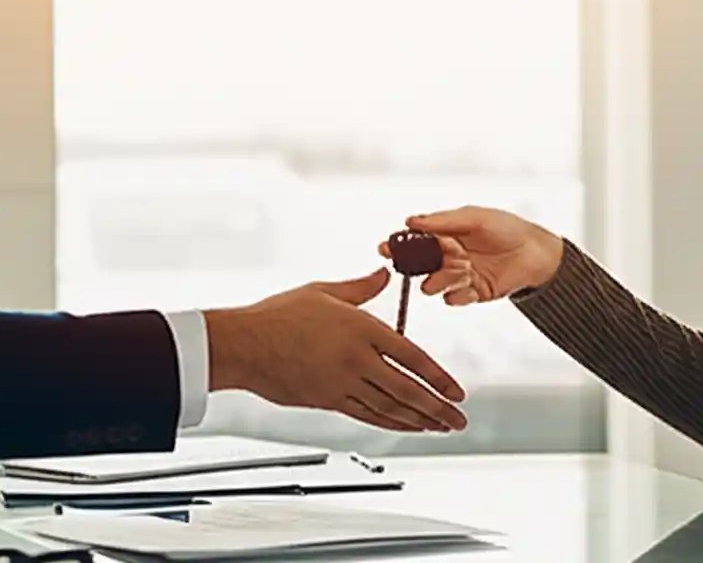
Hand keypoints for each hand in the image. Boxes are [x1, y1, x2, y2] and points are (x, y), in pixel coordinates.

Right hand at [204, 268, 467, 432]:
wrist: (244, 344)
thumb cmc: (278, 315)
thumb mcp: (323, 292)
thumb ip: (360, 287)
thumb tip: (384, 275)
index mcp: (361, 329)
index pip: (412, 357)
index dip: (439, 377)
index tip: (457, 391)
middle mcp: (356, 360)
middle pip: (407, 390)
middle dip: (438, 408)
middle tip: (459, 419)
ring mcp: (342, 384)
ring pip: (390, 408)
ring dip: (419, 420)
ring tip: (439, 428)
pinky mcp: (326, 400)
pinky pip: (366, 415)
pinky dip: (390, 424)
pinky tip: (404, 427)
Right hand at [378, 205, 564, 304]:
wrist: (537, 253)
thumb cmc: (507, 228)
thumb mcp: (474, 218)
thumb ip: (443, 221)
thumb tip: (411, 220)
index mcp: (446, 235)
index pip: (416, 240)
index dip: (400, 244)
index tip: (386, 248)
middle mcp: (449, 256)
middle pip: (421, 265)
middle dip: (414, 267)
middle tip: (411, 268)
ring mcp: (460, 276)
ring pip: (435, 283)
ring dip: (440, 279)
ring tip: (457, 270)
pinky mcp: (473, 293)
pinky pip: (455, 298)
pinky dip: (456, 295)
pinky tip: (467, 287)